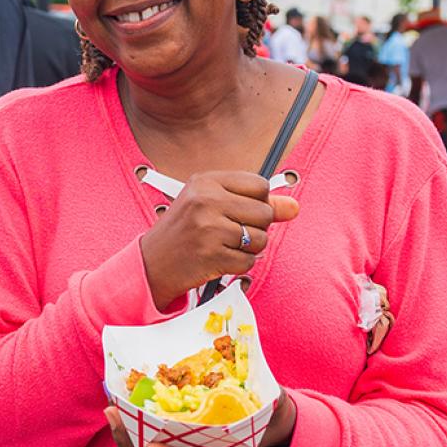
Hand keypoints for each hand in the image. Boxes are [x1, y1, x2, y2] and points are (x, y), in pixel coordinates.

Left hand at [103, 393, 296, 446]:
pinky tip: (117, 408)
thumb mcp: (269, 401)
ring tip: (111, 412)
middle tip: (116, 418)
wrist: (261, 421)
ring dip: (126, 442)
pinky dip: (130, 432)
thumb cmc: (263, 407)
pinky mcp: (169, 446)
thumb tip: (271, 386)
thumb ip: (269, 398)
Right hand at [139, 171, 300, 310]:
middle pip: (265, 213)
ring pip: (260, 239)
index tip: (240, 211)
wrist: (152, 263)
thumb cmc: (185, 231)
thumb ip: (256, 203)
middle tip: (231, 233)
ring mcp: (208, 228)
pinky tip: (219, 260)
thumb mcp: (214, 206)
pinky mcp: (211, 255)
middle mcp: (206, 200)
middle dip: (256, 228)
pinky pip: (248, 262)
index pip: (260, 185)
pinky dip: (239, 265)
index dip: (258, 202)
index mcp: (206, 181)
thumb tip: (294, 207)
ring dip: (249, 249)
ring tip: (224, 246)